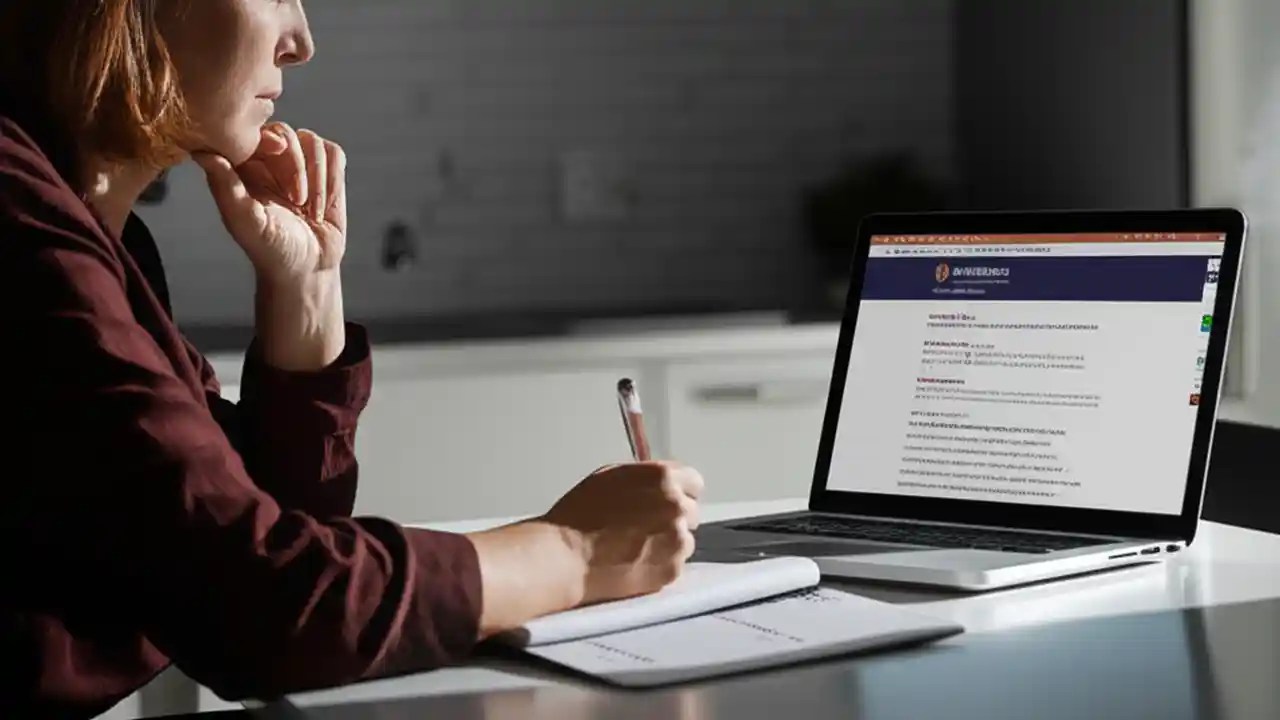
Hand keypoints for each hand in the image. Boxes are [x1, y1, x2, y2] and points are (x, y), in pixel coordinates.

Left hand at [192, 122, 346, 284]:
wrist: (307, 269)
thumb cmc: (270, 249)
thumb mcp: (244, 219)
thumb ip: (224, 184)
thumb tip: (200, 152)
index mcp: (242, 165)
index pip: (254, 132)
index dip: (269, 143)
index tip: (279, 159)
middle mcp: (270, 160)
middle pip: (285, 134)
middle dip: (296, 167)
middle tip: (295, 201)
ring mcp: (300, 163)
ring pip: (312, 142)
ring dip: (317, 178)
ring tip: (310, 210)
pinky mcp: (326, 171)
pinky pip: (334, 153)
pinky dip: (333, 179)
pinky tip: (323, 205)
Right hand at [541, 462, 703, 604]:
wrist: (567, 556)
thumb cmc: (579, 515)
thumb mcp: (610, 477)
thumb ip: (645, 478)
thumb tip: (662, 483)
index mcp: (663, 478)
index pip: (694, 482)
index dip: (679, 491)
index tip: (666, 501)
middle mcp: (676, 506)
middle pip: (691, 511)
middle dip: (673, 518)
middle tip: (645, 527)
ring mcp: (678, 540)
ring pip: (685, 540)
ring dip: (668, 543)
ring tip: (636, 547)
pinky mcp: (673, 569)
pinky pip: (676, 564)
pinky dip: (661, 565)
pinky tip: (635, 562)